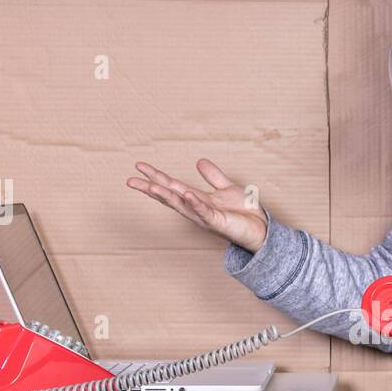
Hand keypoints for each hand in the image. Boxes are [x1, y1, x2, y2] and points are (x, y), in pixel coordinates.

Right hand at [127, 159, 268, 253]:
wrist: (261, 229)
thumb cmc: (244, 213)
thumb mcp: (227, 188)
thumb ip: (213, 176)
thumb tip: (198, 161)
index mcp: (197, 199)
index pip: (172, 186)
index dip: (156, 176)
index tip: (139, 166)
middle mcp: (197, 209)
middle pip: (169, 196)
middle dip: (150, 188)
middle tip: (130, 181)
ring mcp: (205, 217)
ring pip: (181, 205)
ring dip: (166, 196)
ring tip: (150, 187)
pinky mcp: (218, 223)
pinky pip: (204, 212)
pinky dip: (195, 203)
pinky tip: (187, 194)